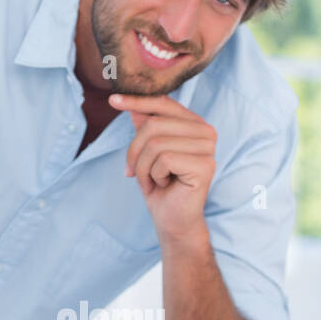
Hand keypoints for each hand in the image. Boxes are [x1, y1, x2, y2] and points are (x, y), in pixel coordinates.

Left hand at [113, 93, 216, 247]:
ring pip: (156, 144)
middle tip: (134, 172)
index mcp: (194, 123)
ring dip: (143, 168)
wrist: (172, 219)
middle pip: (154, 125)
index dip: (137, 101)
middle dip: (135, 151)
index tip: (112, 100)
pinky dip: (154, 176)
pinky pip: (164, 160)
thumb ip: (145, 126)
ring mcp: (208, 148)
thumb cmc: (160, 185)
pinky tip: (163, 185)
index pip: (163, 103)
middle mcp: (206, 131)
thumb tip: (132, 103)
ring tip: (151, 181)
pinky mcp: (205, 166)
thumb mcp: (146, 151)